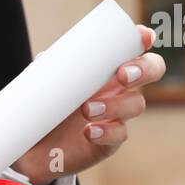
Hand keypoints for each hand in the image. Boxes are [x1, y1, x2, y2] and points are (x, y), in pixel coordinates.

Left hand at [12, 25, 163, 184]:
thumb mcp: (42, 84)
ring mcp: (117, 114)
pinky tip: (90, 131)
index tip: (143, 37)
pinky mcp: (110, 141)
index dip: (144, 40)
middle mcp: (118, 88)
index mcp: (106, 68)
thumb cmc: (43, 108)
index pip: (134, 48)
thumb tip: (46, 57)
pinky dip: (107, 132)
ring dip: (115, 105)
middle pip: (151, 71)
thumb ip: (47, 69)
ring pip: (136, 104)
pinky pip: (120, 134)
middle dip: (143, 70)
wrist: (32, 147)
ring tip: (87, 110)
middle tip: (122, 75)